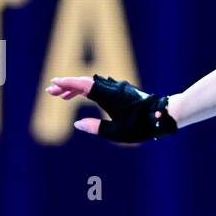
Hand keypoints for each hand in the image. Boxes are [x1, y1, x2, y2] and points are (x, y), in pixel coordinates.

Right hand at [45, 74, 175, 141]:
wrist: (165, 115)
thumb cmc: (142, 125)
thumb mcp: (118, 132)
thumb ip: (96, 128)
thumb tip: (77, 124)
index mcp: (108, 96)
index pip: (82, 85)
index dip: (66, 84)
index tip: (53, 84)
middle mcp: (111, 88)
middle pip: (84, 83)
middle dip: (66, 86)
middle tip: (50, 92)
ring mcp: (117, 89)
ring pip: (92, 85)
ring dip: (76, 89)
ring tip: (62, 97)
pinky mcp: (122, 92)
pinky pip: (100, 88)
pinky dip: (88, 91)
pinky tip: (82, 97)